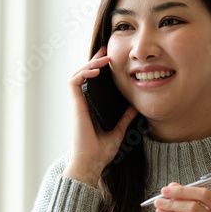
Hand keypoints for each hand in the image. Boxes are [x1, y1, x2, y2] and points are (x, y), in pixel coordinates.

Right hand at [63, 46, 138, 186]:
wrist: (91, 162)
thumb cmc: (101, 151)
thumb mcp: (119, 130)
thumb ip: (125, 118)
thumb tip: (136, 107)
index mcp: (91, 107)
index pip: (93, 83)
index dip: (99, 68)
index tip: (110, 58)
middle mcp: (83, 103)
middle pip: (85, 75)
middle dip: (95, 59)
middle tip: (106, 50)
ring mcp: (78, 103)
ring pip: (78, 74)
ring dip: (90, 63)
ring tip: (104, 58)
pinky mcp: (75, 105)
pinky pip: (74, 82)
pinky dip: (84, 72)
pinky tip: (97, 70)